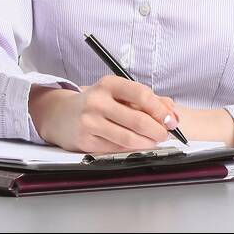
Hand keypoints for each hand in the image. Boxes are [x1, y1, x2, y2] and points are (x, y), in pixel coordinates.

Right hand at [29, 76, 180, 152]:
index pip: (142, 95)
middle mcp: (98, 101)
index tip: (171, 121)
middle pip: (138, 120)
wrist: (61, 115)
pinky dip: (131, 149)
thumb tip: (172, 113)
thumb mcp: (119, 93)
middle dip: (158, 130)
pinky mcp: (86, 141)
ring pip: (129, 138)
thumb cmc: (97, 103)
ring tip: (153, 141)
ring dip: (147, 143)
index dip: (160, 110)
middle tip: (165, 134)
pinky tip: (135, 145)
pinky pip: (116, 148)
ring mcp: (90, 122)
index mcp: (109, 84)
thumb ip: (147, 100)